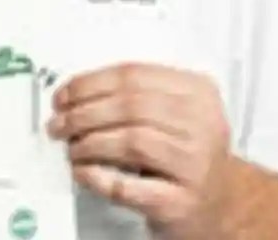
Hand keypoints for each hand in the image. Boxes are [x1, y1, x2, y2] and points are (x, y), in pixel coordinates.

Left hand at [46, 63, 233, 239]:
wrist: (219, 202)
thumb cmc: (185, 152)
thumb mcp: (172, 111)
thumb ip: (131, 95)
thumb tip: (73, 95)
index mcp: (197, 92)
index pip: (133, 76)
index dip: (89, 84)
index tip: (63, 96)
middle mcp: (202, 125)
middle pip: (129, 107)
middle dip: (83, 114)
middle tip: (58, 124)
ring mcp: (195, 164)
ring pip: (131, 142)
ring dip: (89, 143)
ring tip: (72, 148)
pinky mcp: (182, 202)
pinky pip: (130, 186)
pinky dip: (99, 177)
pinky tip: (84, 172)